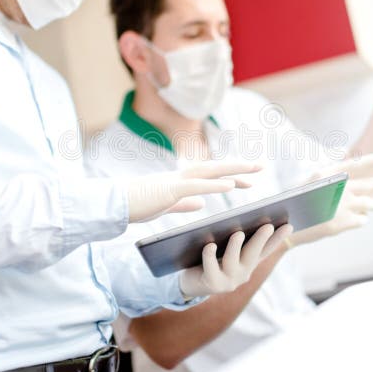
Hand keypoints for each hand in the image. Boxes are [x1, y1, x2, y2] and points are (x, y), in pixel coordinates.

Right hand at [126, 161, 260, 221]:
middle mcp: (180, 177)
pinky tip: (231, 185)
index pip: (210, 176)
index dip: (230, 176)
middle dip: (239, 167)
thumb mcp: (164, 205)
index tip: (248, 179)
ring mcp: (175, 182)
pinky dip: (215, 184)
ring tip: (252, 170)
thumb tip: (202, 205)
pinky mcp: (169, 190)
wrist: (111, 205)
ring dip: (233, 170)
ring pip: (209, 171)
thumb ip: (183, 203)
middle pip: (215, 168)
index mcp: (179, 182)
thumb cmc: (134, 205)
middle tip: (261, 166)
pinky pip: (196, 185)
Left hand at [178, 223, 293, 297]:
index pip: (266, 249)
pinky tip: (210, 245)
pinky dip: (211, 256)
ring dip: (236, 246)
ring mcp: (229, 281)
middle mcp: (243, 274)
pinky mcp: (212, 284)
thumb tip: (241, 218)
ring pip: (233, 261)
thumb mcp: (225, 249)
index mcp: (248, 263)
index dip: (278, 238)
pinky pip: (212, 268)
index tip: (289, 225)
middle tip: (268, 225)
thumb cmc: (209, 260)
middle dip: (261, 239)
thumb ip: (236, 239)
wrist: (189, 283)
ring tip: (237, 233)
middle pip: (253, 254)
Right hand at [288, 153, 372, 246]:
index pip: (357, 164)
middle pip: (369, 185)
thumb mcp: (311, 182)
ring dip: (370, 205)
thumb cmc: (297, 202)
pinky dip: (360, 219)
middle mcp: (336, 189)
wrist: (285, 226)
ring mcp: (340, 206)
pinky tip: (355, 219)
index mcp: (327, 175)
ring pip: (369, 204)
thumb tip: (345, 159)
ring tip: (370, 205)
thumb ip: (330, 173)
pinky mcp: (342, 223)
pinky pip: (362, 220)